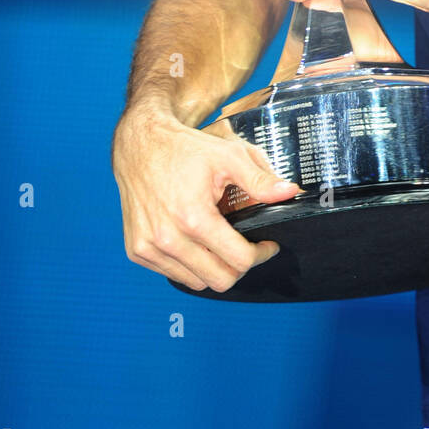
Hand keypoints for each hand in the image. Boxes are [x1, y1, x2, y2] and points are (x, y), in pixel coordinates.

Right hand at [112, 102, 300, 292]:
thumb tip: (290, 192)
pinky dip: (189, 265)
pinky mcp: (137, 250)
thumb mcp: (228, 156)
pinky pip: (173, 274)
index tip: (267, 245)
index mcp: (194, 218)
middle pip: (220, 280)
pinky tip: (196, 241)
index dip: (261, 254)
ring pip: (196, 282)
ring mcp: (149, 248)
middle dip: (239, 266)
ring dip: (213, 267)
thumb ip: (260, 179)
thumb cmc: (185, 150)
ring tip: (220, 241)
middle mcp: (168, 238)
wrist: (140, 145)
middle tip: (246, 246)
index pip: (239, 260)